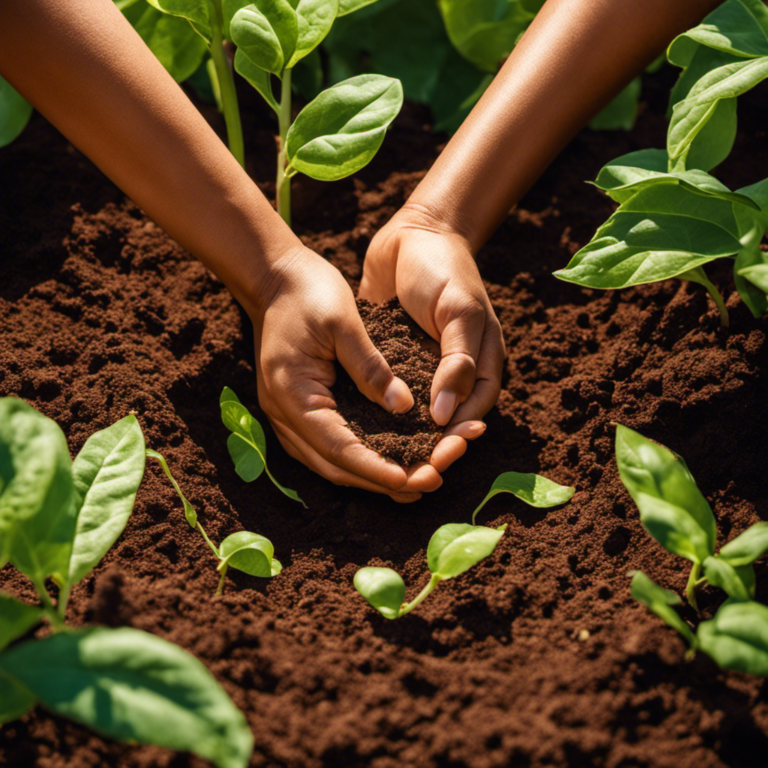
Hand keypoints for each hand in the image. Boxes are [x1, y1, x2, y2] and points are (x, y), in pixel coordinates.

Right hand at [249, 246, 443, 501]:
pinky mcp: (301, 410)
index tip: (412, 481)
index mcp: (293, 395)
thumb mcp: (343, 322)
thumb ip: (370, 367)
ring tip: (419, 479)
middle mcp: (286, 416)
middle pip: (336, 466)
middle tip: (430, 483)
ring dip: (374, 475)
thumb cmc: (307, 292)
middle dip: (383, 481)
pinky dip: (362, 458)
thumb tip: (404, 406)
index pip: (339, 447)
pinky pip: (330, 447)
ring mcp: (289, 416)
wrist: (274, 277)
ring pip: (332, 463)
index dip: (377, 468)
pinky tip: (393, 460)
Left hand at [359, 205, 504, 472]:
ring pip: (415, 419)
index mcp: (480, 366)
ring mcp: (423, 372)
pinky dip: (379, 417)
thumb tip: (446, 414)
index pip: (471, 416)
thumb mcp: (460, 309)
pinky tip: (359, 434)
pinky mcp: (395, 363)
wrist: (414, 234)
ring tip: (382, 466)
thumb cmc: (445, 269)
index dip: (454, 442)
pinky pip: (389, 397)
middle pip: (443, 426)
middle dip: (427, 452)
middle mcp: (452, 375)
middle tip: (406, 476)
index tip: (435, 462)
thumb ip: (457, 360)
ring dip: (401, 442)